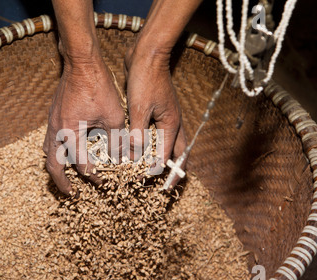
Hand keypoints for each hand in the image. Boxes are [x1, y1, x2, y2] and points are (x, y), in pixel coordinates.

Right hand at [43, 55, 124, 194]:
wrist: (82, 63)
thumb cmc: (99, 87)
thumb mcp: (115, 117)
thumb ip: (117, 141)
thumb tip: (121, 159)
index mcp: (70, 133)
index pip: (81, 165)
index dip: (95, 177)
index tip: (105, 182)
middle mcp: (56, 131)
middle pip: (53, 166)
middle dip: (61, 182)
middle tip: (71, 194)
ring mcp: (52, 123)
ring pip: (48, 153)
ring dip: (56, 167)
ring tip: (66, 176)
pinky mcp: (53, 116)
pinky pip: (49, 140)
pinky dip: (57, 152)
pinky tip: (68, 151)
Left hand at [125, 47, 186, 187]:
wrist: (148, 54)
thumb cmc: (145, 79)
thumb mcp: (139, 107)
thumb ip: (138, 132)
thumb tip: (136, 155)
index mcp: (171, 124)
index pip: (166, 155)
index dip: (155, 169)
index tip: (143, 180)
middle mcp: (174, 123)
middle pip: (180, 153)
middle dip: (176, 171)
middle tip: (169, 187)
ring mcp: (169, 117)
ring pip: (174, 145)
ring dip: (169, 160)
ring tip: (162, 173)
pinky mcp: (160, 112)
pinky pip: (163, 135)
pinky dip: (160, 146)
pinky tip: (149, 149)